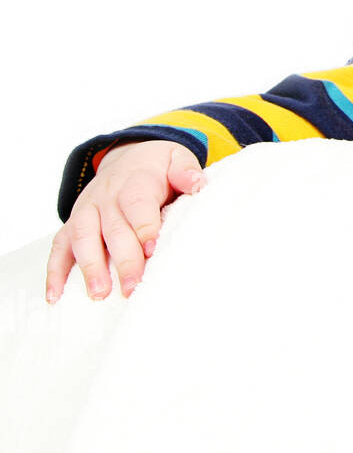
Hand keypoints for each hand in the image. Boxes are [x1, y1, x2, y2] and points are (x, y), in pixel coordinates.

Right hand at [46, 140, 205, 302]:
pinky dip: (55, 271)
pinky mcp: (73, 224)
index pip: (138, 205)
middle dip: (122, 260)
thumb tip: (196, 184)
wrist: (128, 156)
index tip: (151, 250)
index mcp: (135, 182)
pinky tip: (56, 296)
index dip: (144, 227)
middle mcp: (107, 197)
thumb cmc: (158, 166)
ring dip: (90, 267)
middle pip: (113, 229)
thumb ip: (186, 171)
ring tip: (99, 294)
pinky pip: (59, 246)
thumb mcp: (176, 159)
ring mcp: (87, 211)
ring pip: (83, 238)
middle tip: (132, 287)